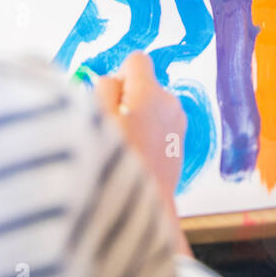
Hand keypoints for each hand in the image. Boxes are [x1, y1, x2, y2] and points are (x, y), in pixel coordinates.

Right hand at [95, 53, 187, 236]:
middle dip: (127, 98)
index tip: (107, 98)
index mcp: (149, 94)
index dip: (118, 76)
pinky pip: (161, 127)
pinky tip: (136, 158)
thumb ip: (101, 91)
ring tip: (123, 147)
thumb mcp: (95, 122)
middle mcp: (170, 104)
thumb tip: (108, 80)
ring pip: (153, 107)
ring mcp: (179, 125)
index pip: (136, 61)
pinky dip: (148, 134)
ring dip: (138, 118)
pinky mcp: (180, 145)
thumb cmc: (112, 168)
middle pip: (145, 85)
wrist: (141, 215)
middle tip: (110, 126)